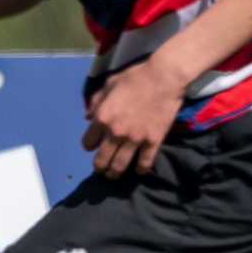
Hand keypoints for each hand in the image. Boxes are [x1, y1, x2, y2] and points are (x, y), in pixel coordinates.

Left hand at [80, 60, 184, 177]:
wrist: (164, 78)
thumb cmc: (135, 77)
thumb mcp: (108, 85)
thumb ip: (96, 102)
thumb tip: (87, 116)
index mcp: (102, 118)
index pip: (87, 142)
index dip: (89, 144)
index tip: (93, 146)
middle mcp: (115, 132)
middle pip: (102, 159)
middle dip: (99, 166)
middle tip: (100, 169)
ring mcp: (135, 138)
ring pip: (120, 165)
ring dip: (115, 173)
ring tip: (113, 175)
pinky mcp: (153, 141)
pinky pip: (145, 161)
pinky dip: (141, 169)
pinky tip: (139, 171)